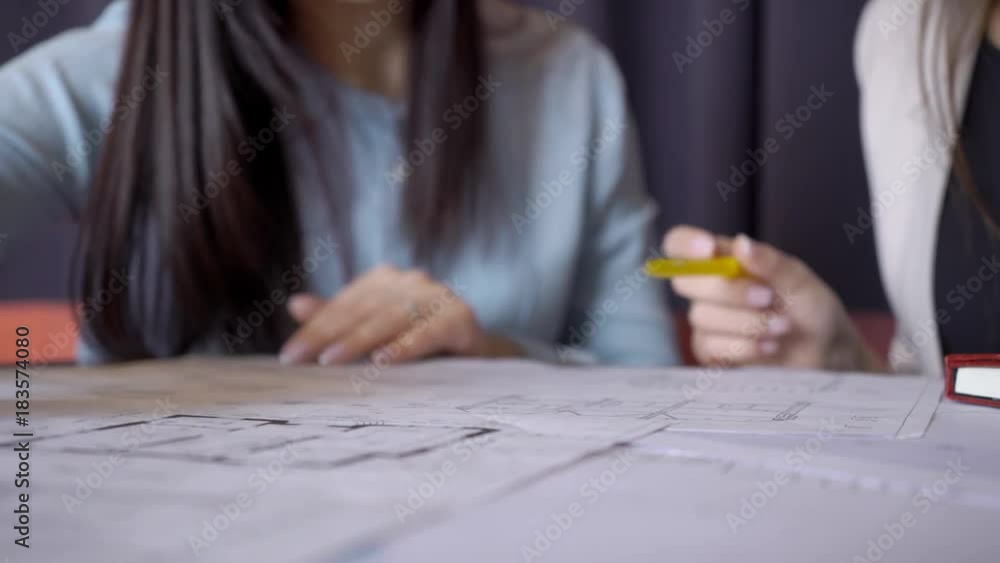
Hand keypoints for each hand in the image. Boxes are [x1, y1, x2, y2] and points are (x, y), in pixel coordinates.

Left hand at [279, 265, 517, 365]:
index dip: (315, 328)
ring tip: (331, 360)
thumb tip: (295, 304)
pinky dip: (405, 346)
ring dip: (360, 340)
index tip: (289, 356)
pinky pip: (428, 332)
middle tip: (299, 359)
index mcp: (387, 281)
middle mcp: (411, 281)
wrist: (479, 356)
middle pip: (362, 309)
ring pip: (391, 318)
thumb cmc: (421, 343)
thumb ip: (340, 319)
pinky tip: (382, 361)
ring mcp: (438, 296)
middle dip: (327, 335)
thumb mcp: (377, 333)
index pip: (344, 304)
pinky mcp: (461, 318)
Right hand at [663, 225, 883, 371]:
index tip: (709, 249)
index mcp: (724, 258)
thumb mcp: (799, 280)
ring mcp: (707, 320)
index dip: (685, 243)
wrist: (824, 352)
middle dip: (728, 291)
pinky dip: (744, 346)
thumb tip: (741, 243)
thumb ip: (770, 262)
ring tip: (782, 327)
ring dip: (745, 322)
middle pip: (685, 281)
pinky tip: (769, 346)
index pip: (679, 243)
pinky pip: (710, 346)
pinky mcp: (711, 351)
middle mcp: (708, 287)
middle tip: (767, 297)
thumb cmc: (810, 308)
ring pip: (701, 316)